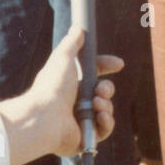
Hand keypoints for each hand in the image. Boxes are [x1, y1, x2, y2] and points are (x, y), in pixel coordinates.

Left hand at [8, 26, 122, 161]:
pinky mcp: (86, 137)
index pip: (94, 73)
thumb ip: (72, 42)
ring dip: (106, 105)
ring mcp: (81, 120)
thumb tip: (78, 27)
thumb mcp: (63, 58)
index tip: (119, 64)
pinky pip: (105, 129)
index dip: (107, 67)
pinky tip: (100, 116)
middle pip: (104, 92)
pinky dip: (106, 122)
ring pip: (106, 110)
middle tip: (100, 91)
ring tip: (96, 104)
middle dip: (107, 89)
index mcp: (71, 84)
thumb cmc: (52, 86)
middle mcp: (75, 102)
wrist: (45, 117)